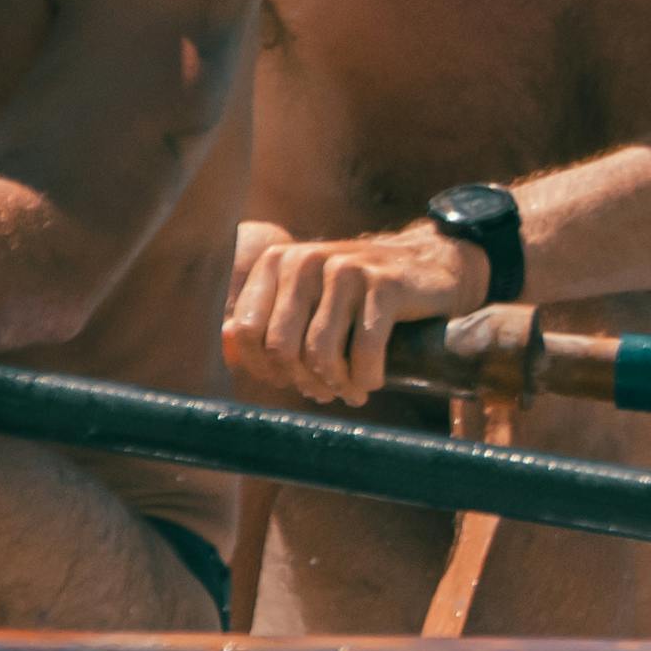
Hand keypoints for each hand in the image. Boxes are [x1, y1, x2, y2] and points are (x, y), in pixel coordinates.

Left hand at [224, 217, 480, 404]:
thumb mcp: (307, 298)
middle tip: (325, 391)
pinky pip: (364, 351)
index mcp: (278, 262)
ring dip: (336, 384)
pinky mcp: (385, 284)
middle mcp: (306, 259)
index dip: (264, 367)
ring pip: (320, 353)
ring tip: (349, 390)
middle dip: (303, 380)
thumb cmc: (357, 296)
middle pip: (281, 347)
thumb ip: (266, 319)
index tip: (291, 379)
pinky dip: (366, 378)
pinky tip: (371, 382)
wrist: (426, 266)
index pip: (244, 331)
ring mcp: (346, 269)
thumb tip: (224, 346)